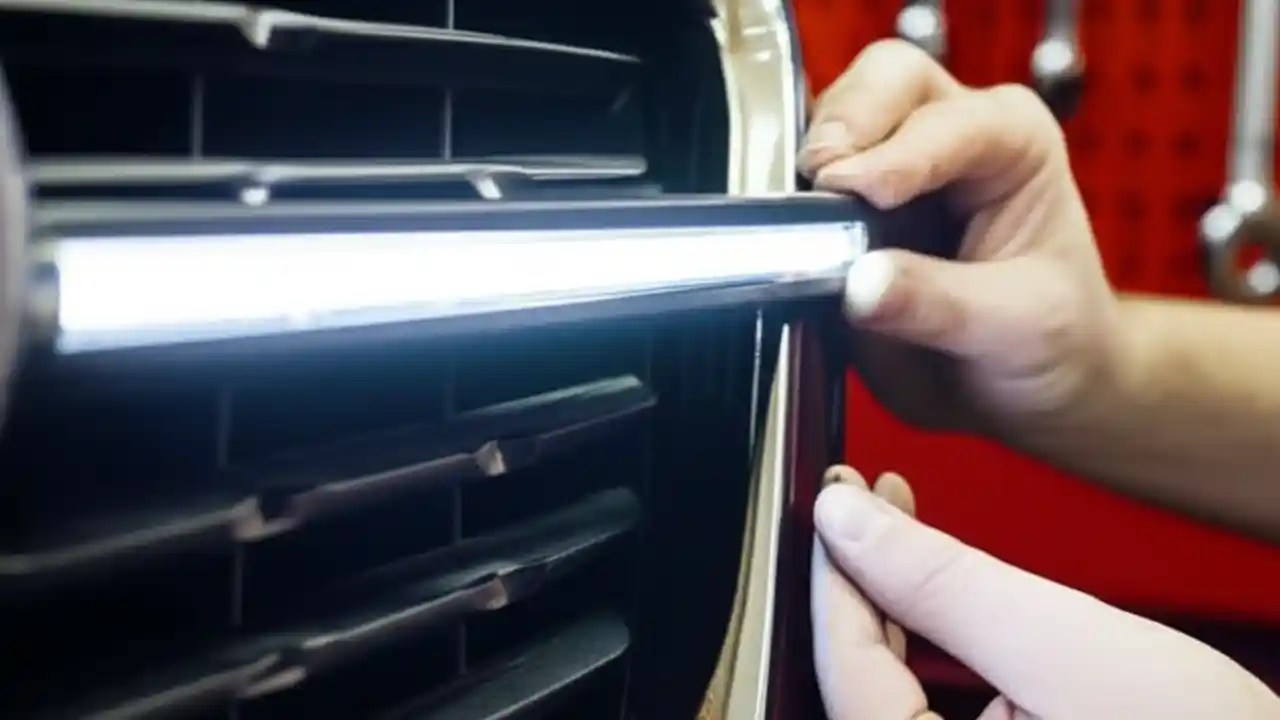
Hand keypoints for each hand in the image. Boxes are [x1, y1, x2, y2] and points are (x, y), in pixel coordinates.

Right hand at [799, 40, 1125, 436]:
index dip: (897, 155)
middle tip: (822, 179)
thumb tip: (859, 284)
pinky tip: (793, 233)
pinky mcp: (846, 204)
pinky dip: (788, 195)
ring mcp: (892, 160)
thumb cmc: (1049, 341)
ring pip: (832, 115)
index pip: (946, 122)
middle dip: (846, 122)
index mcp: (1013, 140)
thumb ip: (937, 304)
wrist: (1029, 386)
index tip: (856, 190)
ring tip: (804, 215)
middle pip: (885, 80)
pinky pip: (804, 172)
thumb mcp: (1015, 330)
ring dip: (810, 159)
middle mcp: (952, 131)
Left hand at [812, 465, 1279, 718]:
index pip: (844, 669)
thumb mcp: (1064, 647)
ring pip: (891, 694)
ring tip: (897, 521)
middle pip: (861, 682)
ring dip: (894, 603)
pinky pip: (932, 708)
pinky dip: (932, 643)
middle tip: (867, 497)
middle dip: (865, 580)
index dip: (836, 571)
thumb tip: (845, 518)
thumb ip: (942, 585)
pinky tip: (936, 592)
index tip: (838, 495)